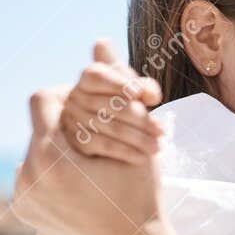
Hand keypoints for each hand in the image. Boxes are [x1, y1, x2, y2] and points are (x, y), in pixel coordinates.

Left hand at [11, 53, 161, 234]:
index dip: (65, 96)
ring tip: (83, 155)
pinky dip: (49, 172)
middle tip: (87, 132)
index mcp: (52, 157)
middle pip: (37, 127)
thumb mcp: (132, 133)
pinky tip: (74, 179)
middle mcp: (28, 177)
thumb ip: (113, 86)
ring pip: (32, 150)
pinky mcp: (22, 210)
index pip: (42, 99)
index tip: (86, 104)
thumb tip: (100, 41)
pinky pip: (29, 176)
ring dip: (56, 148)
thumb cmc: (140, 189)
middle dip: (62, 125)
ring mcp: (22, 196)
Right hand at [64, 43, 164, 163]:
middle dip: (141, 119)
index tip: (143, 95)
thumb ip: (144, 87)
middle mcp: (75, 97)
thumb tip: (152, 96)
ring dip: (137, 138)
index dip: (120, 84)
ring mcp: (73, 119)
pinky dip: (125, 151)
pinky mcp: (76, 141)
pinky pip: (102, 145)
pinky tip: (142, 158)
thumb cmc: (124, 104)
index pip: (99, 76)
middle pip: (110, 105)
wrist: (105, 133)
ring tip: (157, 146)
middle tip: (161, 131)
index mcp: (88, 78)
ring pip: (109, 127)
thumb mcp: (134, 91)